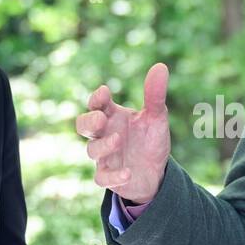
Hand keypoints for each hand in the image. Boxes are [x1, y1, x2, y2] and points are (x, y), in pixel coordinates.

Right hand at [75, 62, 170, 203]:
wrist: (157, 173)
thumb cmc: (150, 141)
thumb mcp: (156, 117)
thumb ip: (155, 95)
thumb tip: (161, 66)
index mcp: (113, 116)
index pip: (97, 104)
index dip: (97, 98)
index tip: (105, 92)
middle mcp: (105, 135)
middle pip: (83, 125)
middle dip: (89, 121)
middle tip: (101, 119)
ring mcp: (105, 157)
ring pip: (91, 150)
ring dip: (103, 145)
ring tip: (119, 140)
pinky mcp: (109, 177)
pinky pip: (102, 178)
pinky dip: (113, 176)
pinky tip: (128, 172)